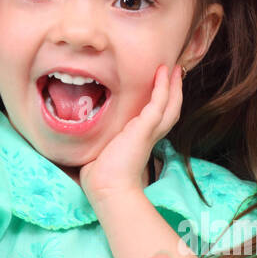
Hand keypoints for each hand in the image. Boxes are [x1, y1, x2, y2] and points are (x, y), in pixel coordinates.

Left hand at [80, 64, 181, 204]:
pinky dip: (162, 87)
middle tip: (175, 72)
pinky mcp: (144, 129)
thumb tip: (82, 134)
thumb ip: (99, 139)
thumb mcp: (101, 150)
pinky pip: (158, 103)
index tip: (161, 88)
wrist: (106, 189)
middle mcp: (149, 135)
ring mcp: (149, 132)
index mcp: (140, 140)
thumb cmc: (100, 176)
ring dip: (173, 85)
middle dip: (173, 91)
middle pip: (170, 109)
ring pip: (170, 105)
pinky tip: (162, 73)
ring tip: (174, 68)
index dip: (161, 102)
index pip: (157, 118)